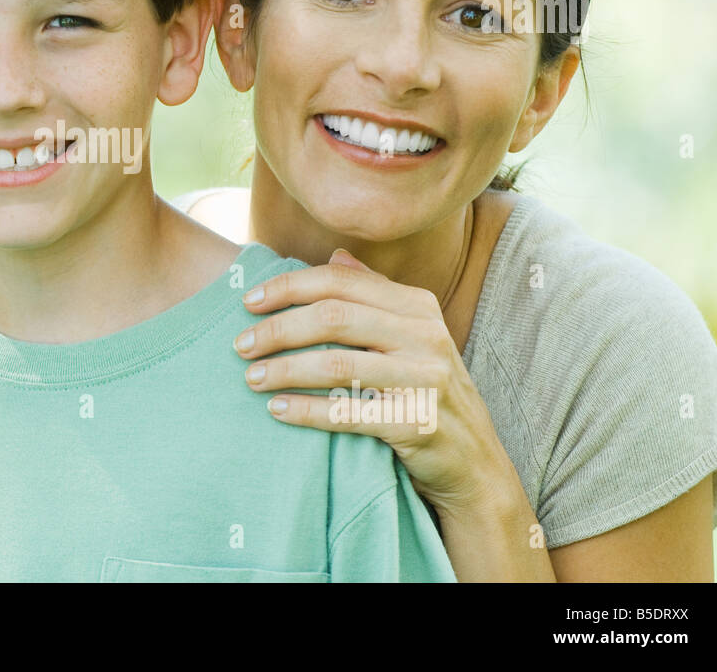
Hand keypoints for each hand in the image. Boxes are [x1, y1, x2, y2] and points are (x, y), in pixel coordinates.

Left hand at [238, 249, 516, 516]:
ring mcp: (424, 379)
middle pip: (333, 318)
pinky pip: (347, 413)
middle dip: (278, 329)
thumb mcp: (412, 336)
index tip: (248, 302)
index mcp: (417, 306)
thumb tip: (334, 254)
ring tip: (251, 379)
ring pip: (336, 364)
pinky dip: (305, 410)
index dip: (288, 287)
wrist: (475, 462)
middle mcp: (425, 335)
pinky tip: (277, 410)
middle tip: (241, 346)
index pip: (340, 281)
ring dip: (284, 370)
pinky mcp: (416, 423)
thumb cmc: (427, 391)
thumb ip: (374, 295)